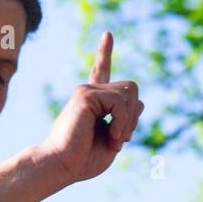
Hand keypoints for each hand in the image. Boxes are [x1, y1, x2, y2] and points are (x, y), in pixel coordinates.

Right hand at [37, 31, 144, 186]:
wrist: (61, 166)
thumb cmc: (83, 161)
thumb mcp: (113, 141)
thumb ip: (127, 122)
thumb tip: (141, 103)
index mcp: (93, 102)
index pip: (102, 72)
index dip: (104, 54)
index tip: (107, 35)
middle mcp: (89, 92)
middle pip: (131, 89)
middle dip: (133, 116)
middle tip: (120, 138)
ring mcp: (87, 91)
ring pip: (130, 93)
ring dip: (128, 121)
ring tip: (114, 139)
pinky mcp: (86, 95)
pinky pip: (120, 102)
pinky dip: (122, 122)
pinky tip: (111, 136)